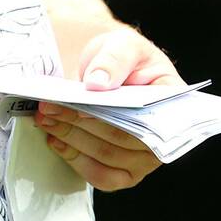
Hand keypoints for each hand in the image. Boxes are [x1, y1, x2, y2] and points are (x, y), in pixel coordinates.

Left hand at [33, 24, 185, 190]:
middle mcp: (163, 136)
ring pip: (107, 158)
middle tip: (49, 107)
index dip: (116, 118)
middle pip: (122, 140)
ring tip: (46, 118)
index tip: (83, 109)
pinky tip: (56, 139)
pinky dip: (76, 160)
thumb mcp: (122, 44)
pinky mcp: (124, 170)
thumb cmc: (123, 57)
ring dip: (72, 140)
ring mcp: (144, 158)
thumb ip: (113, 60)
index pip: (150, 120)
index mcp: (173, 104)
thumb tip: (97, 84)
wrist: (109, 66)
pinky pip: (102, 177)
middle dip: (81, 124)